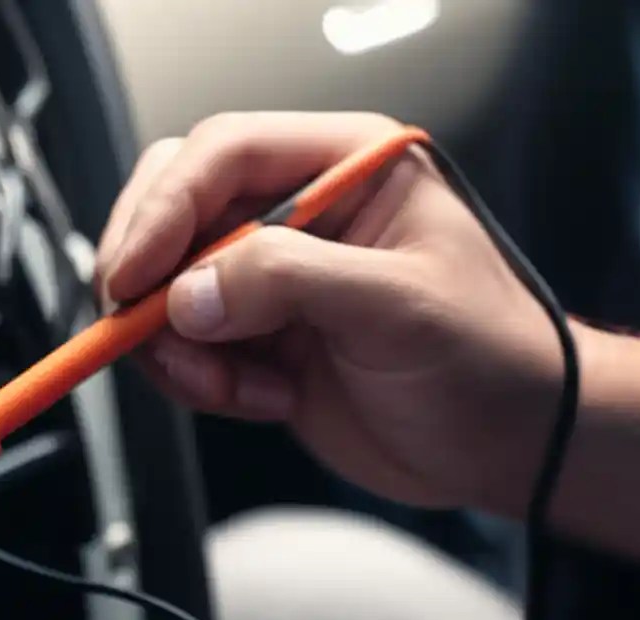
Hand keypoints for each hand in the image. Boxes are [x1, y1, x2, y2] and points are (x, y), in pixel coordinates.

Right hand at [97, 112, 563, 512]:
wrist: (505, 446)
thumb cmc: (487, 359)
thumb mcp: (400, 306)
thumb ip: (290, 282)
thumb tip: (188, 293)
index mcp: (342, 165)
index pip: (224, 152)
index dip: (167, 207)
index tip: (135, 273)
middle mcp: (295, 210)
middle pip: (174, 205)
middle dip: (149, 270)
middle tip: (141, 323)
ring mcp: (267, 276)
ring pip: (164, 282)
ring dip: (171, 342)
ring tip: (230, 385)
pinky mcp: (251, 335)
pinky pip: (179, 344)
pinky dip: (195, 378)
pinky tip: (258, 398)